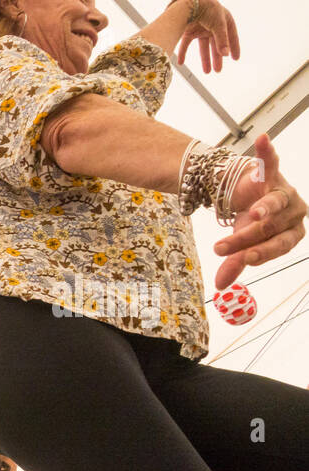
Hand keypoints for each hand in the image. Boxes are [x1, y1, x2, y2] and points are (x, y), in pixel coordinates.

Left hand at [176, 0, 238, 72]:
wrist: (191, 3)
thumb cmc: (209, 10)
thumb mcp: (219, 25)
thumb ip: (222, 40)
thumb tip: (225, 54)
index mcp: (224, 21)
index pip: (231, 36)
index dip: (234, 47)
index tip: (236, 58)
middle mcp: (213, 26)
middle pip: (216, 45)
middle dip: (217, 58)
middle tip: (218, 71)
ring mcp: (200, 28)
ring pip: (203, 47)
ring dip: (204, 59)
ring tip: (207, 72)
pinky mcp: (188, 30)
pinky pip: (185, 44)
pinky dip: (182, 53)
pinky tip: (180, 62)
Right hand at [213, 135, 306, 287]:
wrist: (245, 198)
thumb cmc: (251, 224)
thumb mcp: (242, 246)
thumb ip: (236, 263)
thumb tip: (220, 287)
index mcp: (291, 233)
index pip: (277, 246)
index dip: (261, 253)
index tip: (244, 259)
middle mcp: (294, 212)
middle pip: (270, 228)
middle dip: (244, 238)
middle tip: (219, 247)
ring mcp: (284, 191)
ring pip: (274, 202)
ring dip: (266, 207)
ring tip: (255, 213)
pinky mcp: (271, 173)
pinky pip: (270, 162)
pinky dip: (267, 152)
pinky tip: (262, 141)